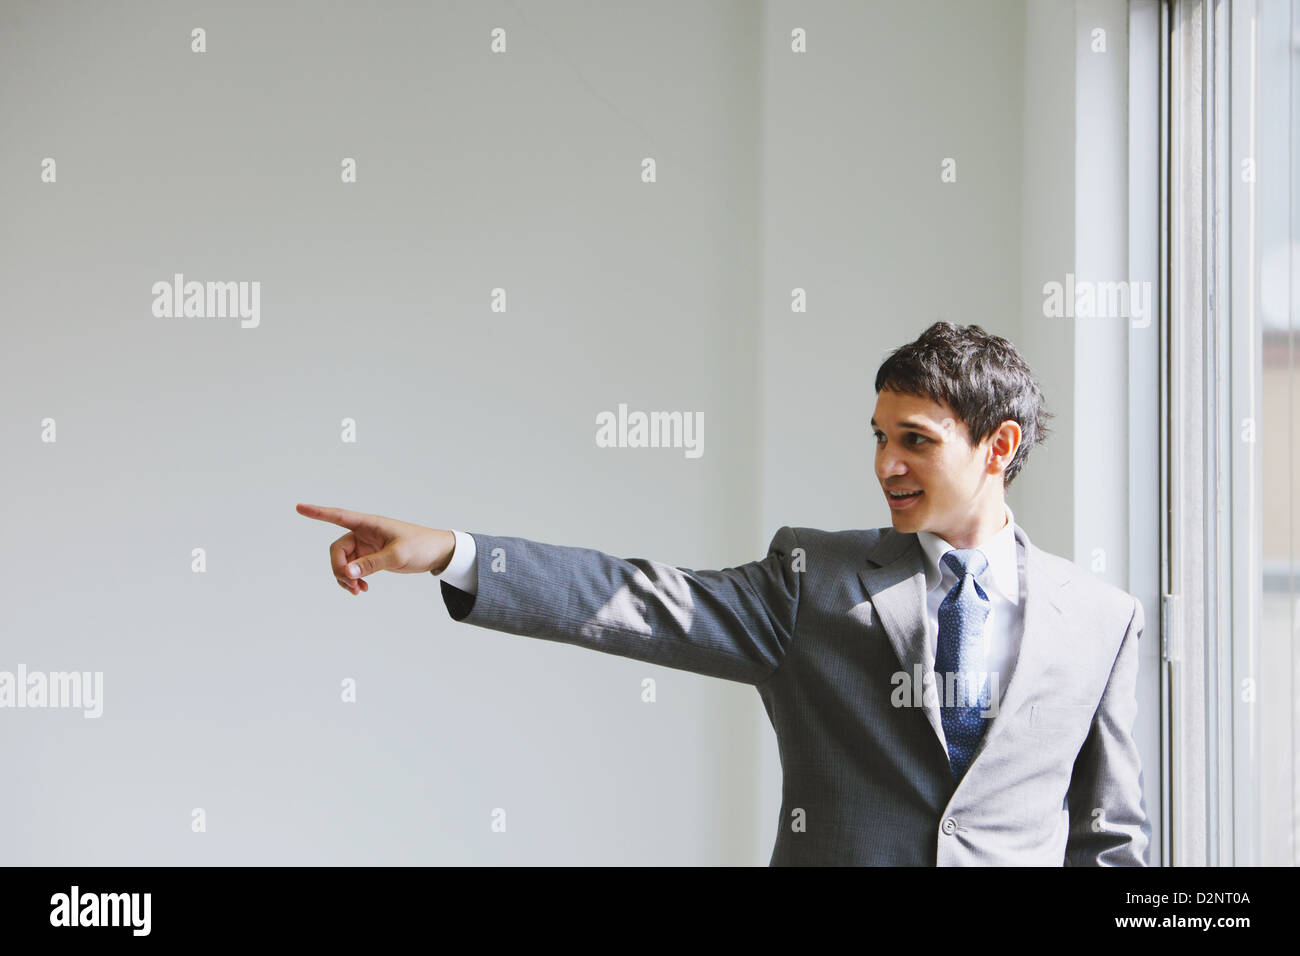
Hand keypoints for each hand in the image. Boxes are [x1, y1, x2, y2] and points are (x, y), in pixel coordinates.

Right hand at [296, 503, 455, 595]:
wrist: (438, 553)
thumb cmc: (421, 546)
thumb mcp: (397, 555)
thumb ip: (370, 564)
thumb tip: (346, 573)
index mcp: (369, 524)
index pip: (338, 516)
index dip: (318, 513)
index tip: (299, 507)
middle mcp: (364, 533)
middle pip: (337, 550)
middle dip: (339, 569)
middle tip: (351, 586)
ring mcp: (366, 545)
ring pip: (343, 562)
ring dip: (345, 577)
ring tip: (357, 591)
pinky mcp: (370, 557)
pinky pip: (352, 568)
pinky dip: (352, 579)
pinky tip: (362, 589)